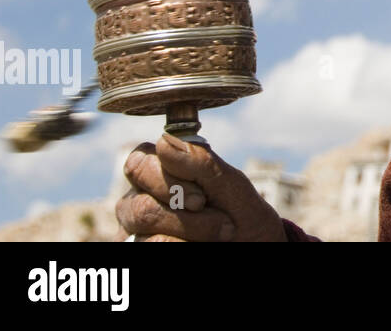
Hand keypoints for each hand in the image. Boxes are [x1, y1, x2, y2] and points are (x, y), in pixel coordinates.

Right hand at [116, 132, 287, 241]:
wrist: (255, 244)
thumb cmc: (241, 213)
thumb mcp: (229, 184)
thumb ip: (200, 161)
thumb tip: (164, 141)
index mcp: (158, 170)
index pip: (139, 163)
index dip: (169, 181)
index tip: (202, 198)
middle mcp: (139, 198)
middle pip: (140, 204)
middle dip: (187, 215)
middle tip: (221, 220)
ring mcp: (136, 230)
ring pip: (147, 228)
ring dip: (193, 231)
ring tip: (220, 234)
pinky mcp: (139, 249)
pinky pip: (154, 247)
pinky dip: (185, 246)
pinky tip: (201, 245)